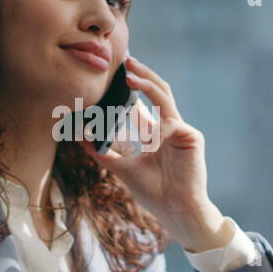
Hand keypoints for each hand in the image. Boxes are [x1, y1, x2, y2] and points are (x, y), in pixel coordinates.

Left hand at [79, 55, 222, 250]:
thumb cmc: (155, 193)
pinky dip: (155, 122)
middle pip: (157, 93)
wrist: (176, 212)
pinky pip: (171, 122)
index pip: (143, 103)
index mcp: (156, 133)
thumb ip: (104, 153)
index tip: (114, 74)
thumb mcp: (123, 168)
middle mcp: (169, 128)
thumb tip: (80, 137)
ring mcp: (182, 131)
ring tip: (130, 74)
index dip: (131, 87)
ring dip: (147, 84)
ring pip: (164, 99)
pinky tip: (143, 122)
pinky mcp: (191, 137)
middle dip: (142, 76)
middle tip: (125, 60)